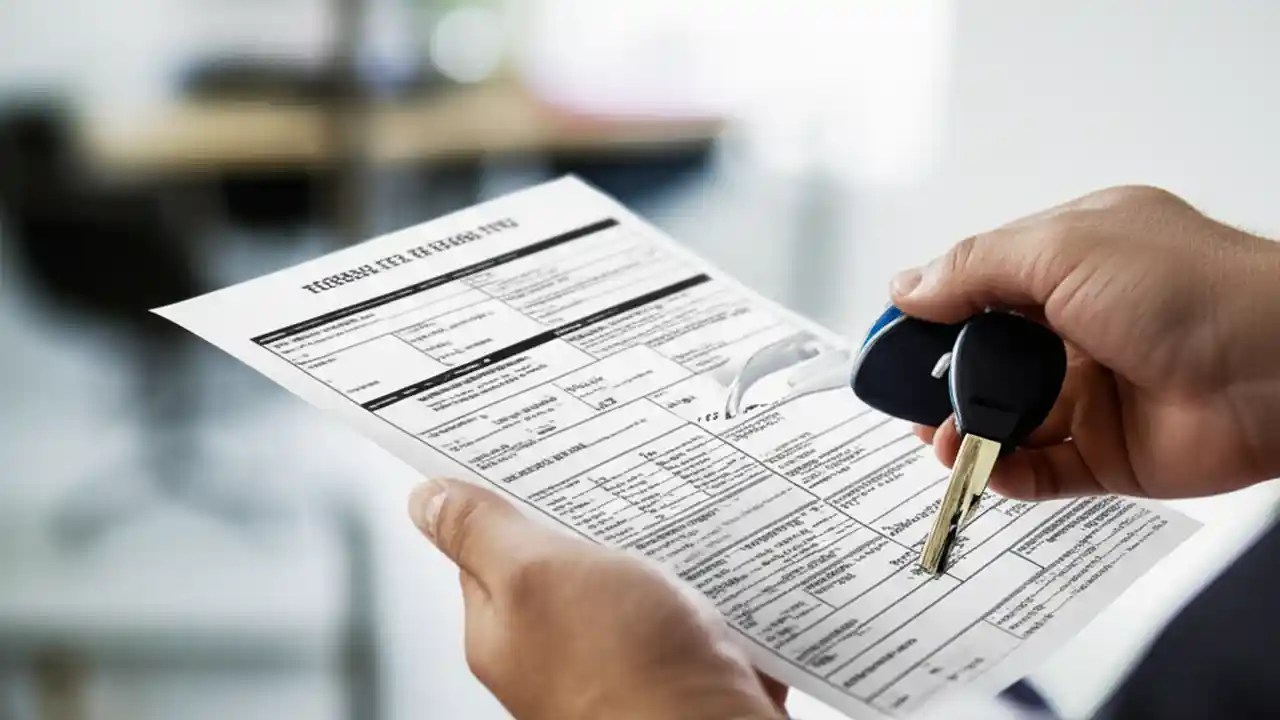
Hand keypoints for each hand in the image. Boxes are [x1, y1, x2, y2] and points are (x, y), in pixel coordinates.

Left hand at [408, 478, 787, 719]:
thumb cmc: (625, 673)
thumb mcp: (537, 575)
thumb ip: (483, 534)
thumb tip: (427, 499)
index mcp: (506, 629)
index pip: (492, 546)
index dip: (514, 499)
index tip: (541, 455)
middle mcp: (558, 654)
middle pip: (571, 563)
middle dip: (604, 524)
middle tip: (630, 485)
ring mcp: (623, 665)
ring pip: (640, 585)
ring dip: (664, 557)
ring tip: (683, 533)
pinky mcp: (681, 672)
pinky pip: (695, 614)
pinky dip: (710, 593)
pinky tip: (721, 577)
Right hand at [892, 185, 1279, 499]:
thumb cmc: (1199, 289)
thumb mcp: (1065, 247)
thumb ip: (976, 268)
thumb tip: (911, 285)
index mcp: (1070, 262)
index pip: (978, 287)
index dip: (929, 312)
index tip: (890, 337)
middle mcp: (1079, 326)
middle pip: (984, 359)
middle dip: (940, 380)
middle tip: (910, 399)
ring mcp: (1095, 391)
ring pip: (1005, 418)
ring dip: (965, 429)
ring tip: (943, 438)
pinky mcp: (1111, 452)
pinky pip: (1040, 469)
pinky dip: (1003, 472)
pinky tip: (981, 465)